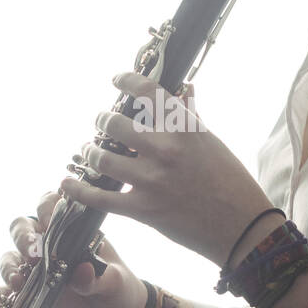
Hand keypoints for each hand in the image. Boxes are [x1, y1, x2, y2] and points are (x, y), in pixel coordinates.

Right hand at [0, 190, 148, 307]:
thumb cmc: (117, 287)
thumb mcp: (115, 282)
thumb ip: (99, 278)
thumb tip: (81, 272)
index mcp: (69, 230)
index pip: (50, 205)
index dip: (48, 208)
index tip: (52, 221)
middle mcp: (46, 245)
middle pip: (22, 228)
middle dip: (23, 237)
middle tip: (34, 254)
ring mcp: (33, 270)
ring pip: (9, 258)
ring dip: (9, 267)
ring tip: (17, 280)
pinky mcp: (26, 295)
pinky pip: (3, 292)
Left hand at [58, 72, 278, 266]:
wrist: (241, 228)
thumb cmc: (231, 182)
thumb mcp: (212, 142)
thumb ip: (191, 116)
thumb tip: (184, 88)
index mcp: (185, 129)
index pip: (148, 91)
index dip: (126, 80)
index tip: (117, 79)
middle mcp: (166, 151)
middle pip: (115, 124)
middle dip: (102, 120)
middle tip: (102, 121)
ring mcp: (152, 181)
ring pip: (102, 158)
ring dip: (90, 151)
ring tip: (89, 150)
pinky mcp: (143, 210)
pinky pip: (99, 198)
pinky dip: (78, 190)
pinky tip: (66, 183)